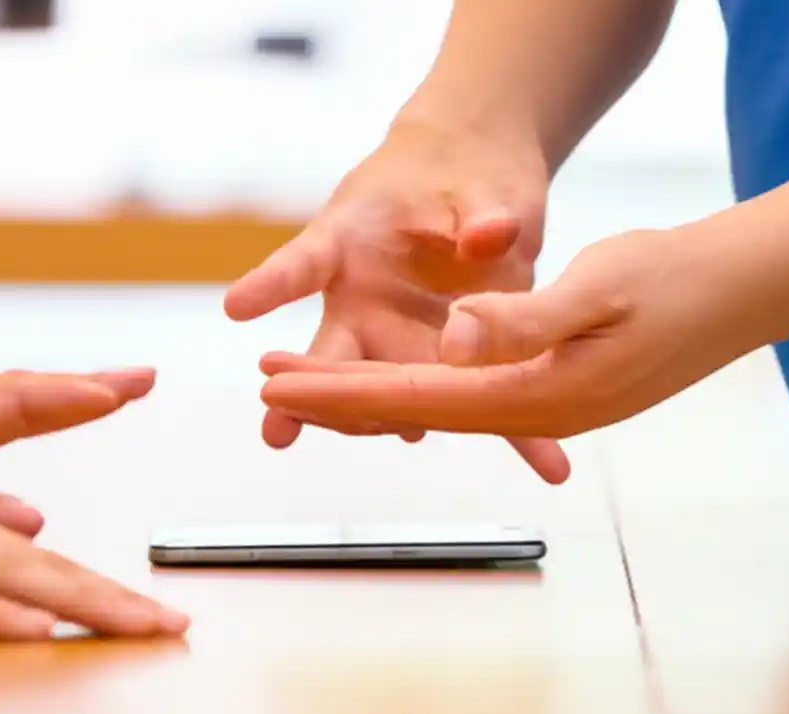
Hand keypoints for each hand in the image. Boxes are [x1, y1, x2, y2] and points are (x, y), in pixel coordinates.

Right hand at [0, 482, 188, 639]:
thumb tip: (24, 535)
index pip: (43, 564)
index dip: (103, 590)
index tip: (155, 612)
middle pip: (47, 572)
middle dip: (116, 600)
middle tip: (174, 623)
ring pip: (16, 581)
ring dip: (83, 603)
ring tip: (140, 623)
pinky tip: (38, 628)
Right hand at [224, 119, 570, 483]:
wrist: (475, 183)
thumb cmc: (455, 172)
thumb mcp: (470, 182)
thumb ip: (482, 215)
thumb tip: (494, 235)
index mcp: (347, 244)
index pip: (302, 264)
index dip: (270, 285)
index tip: (239, 307)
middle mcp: (364, 301)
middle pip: (331, 352)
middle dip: (305, 392)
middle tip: (277, 425)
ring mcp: (403, 336)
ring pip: (388, 389)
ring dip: (386, 418)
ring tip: (402, 434)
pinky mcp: (454, 358)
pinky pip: (478, 400)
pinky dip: (516, 432)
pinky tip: (549, 465)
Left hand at [258, 230, 759, 438]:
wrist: (737, 294)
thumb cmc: (673, 283)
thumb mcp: (598, 287)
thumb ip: (523, 318)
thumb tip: (457, 336)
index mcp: (533, 394)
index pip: (411, 397)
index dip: (337, 392)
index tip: (277, 387)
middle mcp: (532, 410)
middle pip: (412, 410)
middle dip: (336, 399)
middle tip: (269, 387)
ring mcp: (545, 404)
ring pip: (435, 404)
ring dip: (369, 392)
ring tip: (311, 383)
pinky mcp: (554, 389)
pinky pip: (468, 395)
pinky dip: (418, 387)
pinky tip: (396, 382)